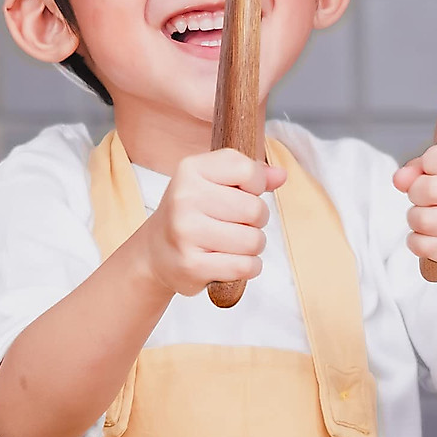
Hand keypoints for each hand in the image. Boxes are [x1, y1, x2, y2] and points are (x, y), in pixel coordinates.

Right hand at [141, 149, 286, 296]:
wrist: (155, 251)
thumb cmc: (192, 212)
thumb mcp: (214, 182)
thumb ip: (250, 174)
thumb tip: (280, 176)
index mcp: (191, 170)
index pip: (248, 171)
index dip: (256, 186)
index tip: (242, 193)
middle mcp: (184, 198)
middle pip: (256, 210)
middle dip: (256, 221)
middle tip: (236, 224)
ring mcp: (186, 233)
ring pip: (254, 241)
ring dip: (252, 246)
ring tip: (232, 244)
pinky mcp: (192, 265)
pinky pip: (246, 266)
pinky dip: (247, 266)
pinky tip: (230, 261)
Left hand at [392, 137, 436, 278]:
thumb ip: (419, 168)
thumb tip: (401, 178)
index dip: (427, 164)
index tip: (429, 171)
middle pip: (431, 190)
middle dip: (415, 195)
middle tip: (423, 199)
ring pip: (425, 220)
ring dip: (415, 220)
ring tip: (426, 218)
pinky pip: (426, 246)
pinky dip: (417, 242)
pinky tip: (428, 237)